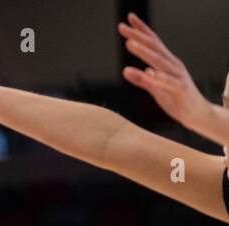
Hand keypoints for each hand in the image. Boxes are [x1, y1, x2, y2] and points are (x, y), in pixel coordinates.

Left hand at [118, 14, 210, 132]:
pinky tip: (148, 72)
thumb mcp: (154, 89)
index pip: (152, 42)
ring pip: (159, 61)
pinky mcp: (180, 89)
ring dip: (144, 52)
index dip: (140, 31)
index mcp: (166, 63)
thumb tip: (125, 70)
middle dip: (137, 36)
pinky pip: (168, 82)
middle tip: (121, 27)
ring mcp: (177, 76)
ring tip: (130, 44)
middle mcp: (172, 65)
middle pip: (154, 47)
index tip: (126, 20)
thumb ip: (141, 80)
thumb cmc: (176, 98)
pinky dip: (157, 77)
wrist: (196, 113)